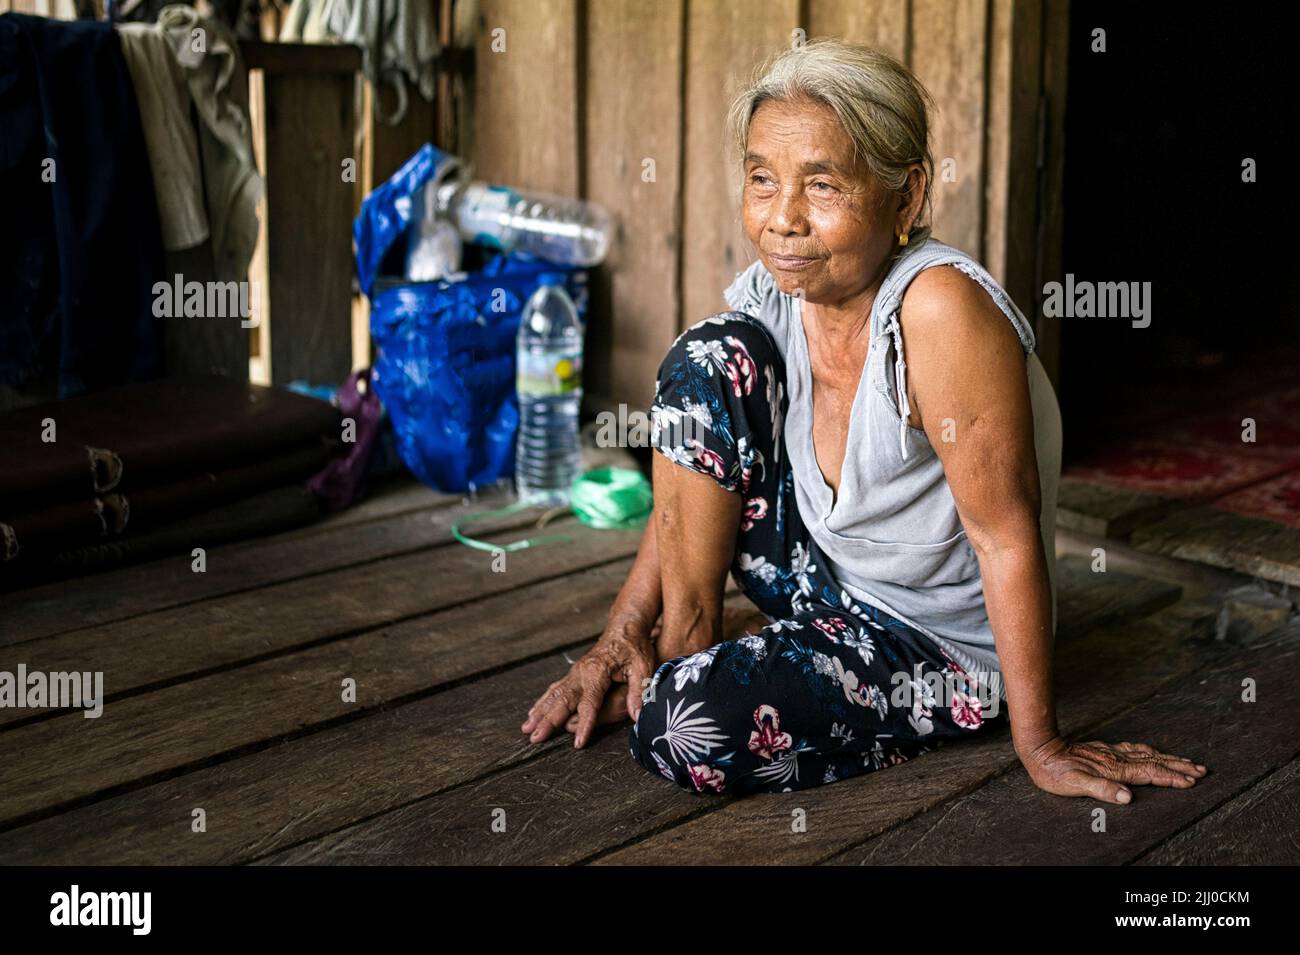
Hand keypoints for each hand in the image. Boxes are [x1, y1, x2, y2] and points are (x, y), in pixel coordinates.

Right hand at [520, 616, 657, 748]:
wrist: (625, 627)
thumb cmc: (635, 648)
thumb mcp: (643, 667)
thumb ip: (638, 691)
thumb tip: (637, 716)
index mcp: (597, 672)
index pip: (589, 704)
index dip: (584, 725)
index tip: (577, 743)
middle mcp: (581, 673)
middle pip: (563, 701)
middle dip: (549, 721)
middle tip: (535, 738)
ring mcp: (575, 673)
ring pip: (554, 695)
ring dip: (540, 712)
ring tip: (526, 729)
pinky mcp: (574, 674)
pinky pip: (555, 689)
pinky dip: (543, 702)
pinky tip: (533, 713)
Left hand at [1021, 736, 1207, 803]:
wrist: (1040, 749)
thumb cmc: (1055, 771)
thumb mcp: (1074, 784)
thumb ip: (1102, 789)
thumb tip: (1128, 798)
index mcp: (1113, 769)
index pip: (1149, 774)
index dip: (1171, 778)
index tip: (1191, 781)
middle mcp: (1116, 759)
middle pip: (1154, 762)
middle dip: (1179, 767)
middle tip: (1201, 771)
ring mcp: (1112, 753)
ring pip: (1148, 754)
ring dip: (1169, 759)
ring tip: (1189, 762)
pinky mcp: (1106, 750)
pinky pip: (1136, 750)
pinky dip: (1152, 752)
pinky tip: (1156, 752)